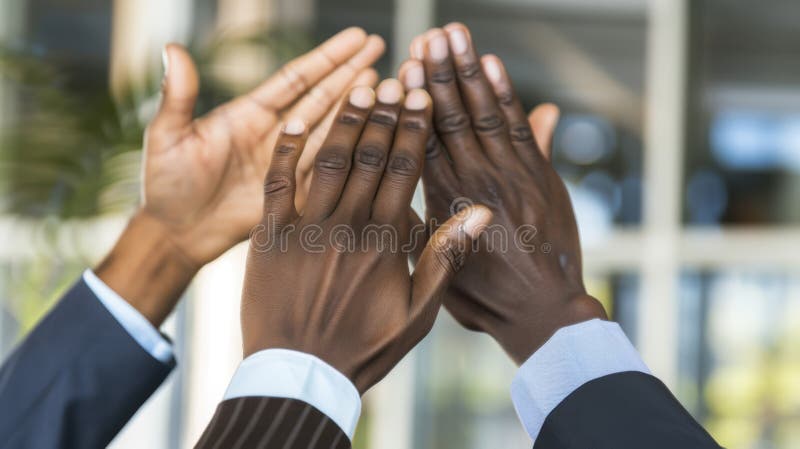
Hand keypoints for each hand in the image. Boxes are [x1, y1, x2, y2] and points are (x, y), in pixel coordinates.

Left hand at [97, 28, 383, 325]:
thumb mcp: (169, 136)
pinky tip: (375, 137)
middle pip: (322, 96)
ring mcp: (287, 161)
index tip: (357, 38)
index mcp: (248, 114)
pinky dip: (352, 152)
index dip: (327, 58)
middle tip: (382, 48)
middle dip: (352, 72)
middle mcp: (275, 133)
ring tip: (388, 85)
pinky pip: (329, 167)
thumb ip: (179, 95)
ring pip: (332, 129)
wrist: (176, 234)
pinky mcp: (295, 190)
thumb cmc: (165, 184)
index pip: (297, 79)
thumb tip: (173, 47)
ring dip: (359, 108)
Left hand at [240, 81, 491, 392]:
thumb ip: (445, 258)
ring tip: (361, 87)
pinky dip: (288, 148)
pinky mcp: (269, 236)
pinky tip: (302, 118)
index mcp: (384, 243)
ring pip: (328, 161)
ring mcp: (305, 229)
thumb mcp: (418, 313)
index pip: (402, 172)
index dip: (413, 132)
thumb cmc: (365, 346)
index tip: (422, 100)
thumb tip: (478, 211)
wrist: (302, 374)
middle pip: (369, 158)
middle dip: (385, 116)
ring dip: (345, 120)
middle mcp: (346, 227)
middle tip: (396, 81)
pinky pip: (277, 182)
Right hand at [409, 24, 606, 364]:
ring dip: (468, 71)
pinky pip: (516, 126)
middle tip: (428, 36)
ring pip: (483, 112)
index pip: (426, 140)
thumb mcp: (443, 266)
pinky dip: (505, 93)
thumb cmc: (485, 298)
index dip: (416, 101)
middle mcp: (475, 180)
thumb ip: (429, 223)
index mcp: (445, 201)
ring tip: (454, 35)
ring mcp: (509, 174)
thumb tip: (407, 189)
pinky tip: (491, 63)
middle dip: (438, 73)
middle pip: (452, 117)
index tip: (404, 67)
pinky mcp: (537, 174)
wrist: (541, 313)